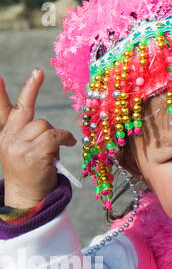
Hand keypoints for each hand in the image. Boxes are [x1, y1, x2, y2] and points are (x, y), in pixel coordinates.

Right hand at [0, 70, 77, 212]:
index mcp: (6, 135)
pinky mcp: (32, 153)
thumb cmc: (32, 172)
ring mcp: (18, 145)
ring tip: (54, 149)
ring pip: (45, 124)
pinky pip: (55, 135)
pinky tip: (67, 145)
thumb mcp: (24, 150)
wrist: (28, 197)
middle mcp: (8, 138)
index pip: (1, 111)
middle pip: (23, 108)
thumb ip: (28, 133)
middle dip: (31, 88)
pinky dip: (65, 138)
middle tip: (38, 72)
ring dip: (56, 134)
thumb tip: (44, 123)